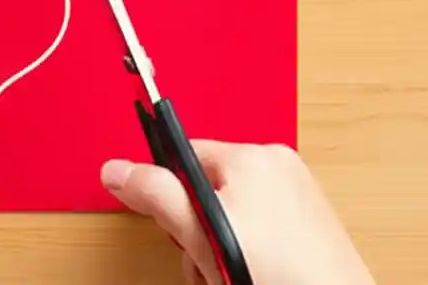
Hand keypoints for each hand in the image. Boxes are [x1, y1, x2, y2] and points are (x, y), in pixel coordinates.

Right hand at [102, 142, 373, 284]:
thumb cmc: (281, 278)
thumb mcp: (205, 237)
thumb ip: (158, 196)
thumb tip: (118, 170)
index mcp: (252, 156)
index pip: (182, 155)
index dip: (166, 193)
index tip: (167, 222)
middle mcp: (277, 164)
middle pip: (205, 184)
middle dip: (196, 226)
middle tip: (208, 259)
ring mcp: (297, 191)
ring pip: (231, 209)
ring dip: (220, 243)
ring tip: (234, 273)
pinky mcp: (308, 217)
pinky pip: (259, 221)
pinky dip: (248, 247)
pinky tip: (254, 273)